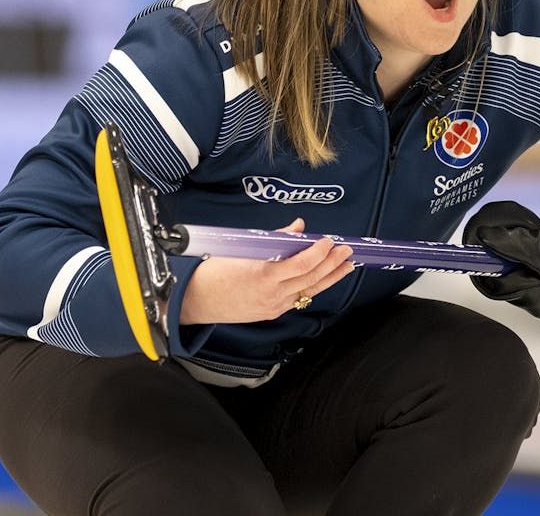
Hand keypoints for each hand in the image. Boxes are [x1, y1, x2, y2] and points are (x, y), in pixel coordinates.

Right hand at [180, 218, 354, 324]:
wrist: (192, 300)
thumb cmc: (212, 271)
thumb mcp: (241, 249)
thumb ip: (274, 240)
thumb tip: (298, 228)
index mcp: (263, 277)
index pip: (301, 265)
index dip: (319, 253)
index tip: (329, 241)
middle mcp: (272, 296)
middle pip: (310, 279)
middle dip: (332, 264)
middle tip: (347, 251)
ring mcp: (273, 307)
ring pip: (309, 291)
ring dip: (330, 277)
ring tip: (346, 266)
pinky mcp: (271, 312)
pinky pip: (298, 298)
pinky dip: (313, 286)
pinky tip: (323, 278)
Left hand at [464, 201, 539, 324]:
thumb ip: (514, 243)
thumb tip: (483, 238)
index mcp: (533, 297)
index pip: (494, 284)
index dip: (487, 265)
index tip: (483, 244)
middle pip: (511, 285)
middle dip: (507, 263)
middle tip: (513, 238)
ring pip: (529, 286)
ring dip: (526, 266)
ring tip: (539, 245)